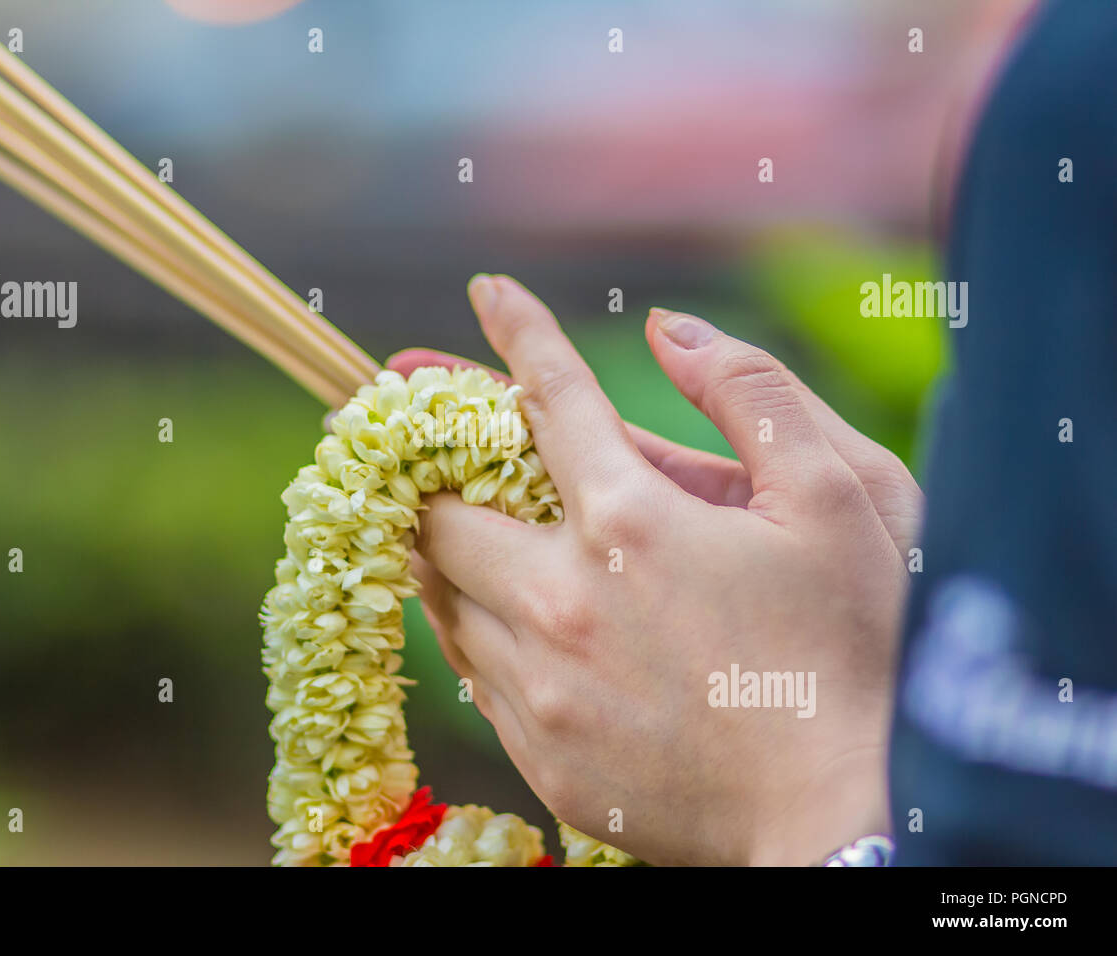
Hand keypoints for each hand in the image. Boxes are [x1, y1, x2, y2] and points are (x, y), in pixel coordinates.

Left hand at [385, 274, 921, 865]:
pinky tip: (510, 616)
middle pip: (445, 507)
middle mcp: (561, 600)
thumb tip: (666, 331)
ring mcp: (539, 685)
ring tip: (468, 521)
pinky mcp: (538, 750)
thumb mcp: (839, 499)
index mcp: (633, 523)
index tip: (488, 291)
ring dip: (446, 546)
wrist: (841, 815)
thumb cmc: (852, 651)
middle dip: (438, 462)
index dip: (517, 332)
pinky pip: (468, 669)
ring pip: (440, 593)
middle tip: (443, 443)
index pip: (549, 397)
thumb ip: (751, 394)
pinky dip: (473, 624)